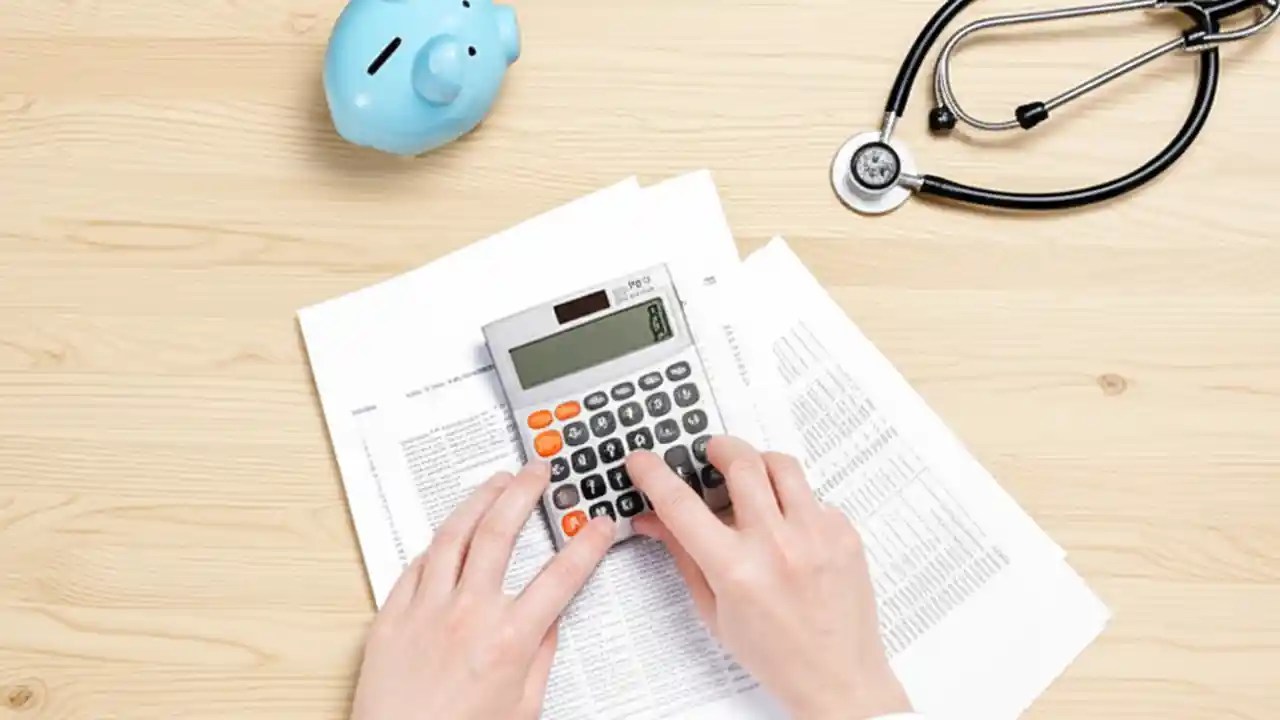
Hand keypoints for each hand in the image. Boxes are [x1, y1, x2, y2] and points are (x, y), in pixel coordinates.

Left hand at [350, 462, 614, 719]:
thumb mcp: (522, 707)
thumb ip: (540, 657)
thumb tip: (550, 619)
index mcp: (509, 640)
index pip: (561, 576)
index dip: (587, 544)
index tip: (598, 525)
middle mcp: (468, 615)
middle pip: (500, 533)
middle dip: (524, 493)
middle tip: (537, 472)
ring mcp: (426, 610)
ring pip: (454, 535)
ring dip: (479, 501)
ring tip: (496, 482)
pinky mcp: (392, 615)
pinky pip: (417, 565)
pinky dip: (438, 543)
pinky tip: (450, 532)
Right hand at [628, 437, 911, 719]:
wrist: (838, 678)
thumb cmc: (775, 654)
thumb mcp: (714, 611)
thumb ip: (684, 556)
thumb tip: (653, 519)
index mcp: (736, 569)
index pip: (682, 505)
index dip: (655, 475)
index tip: (643, 460)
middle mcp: (777, 545)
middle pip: (741, 463)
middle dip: (718, 448)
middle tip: (710, 454)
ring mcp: (816, 535)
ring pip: (782, 465)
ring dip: (758, 463)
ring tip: (751, 480)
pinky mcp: (844, 533)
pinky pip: (813, 495)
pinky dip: (794, 502)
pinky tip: (789, 528)